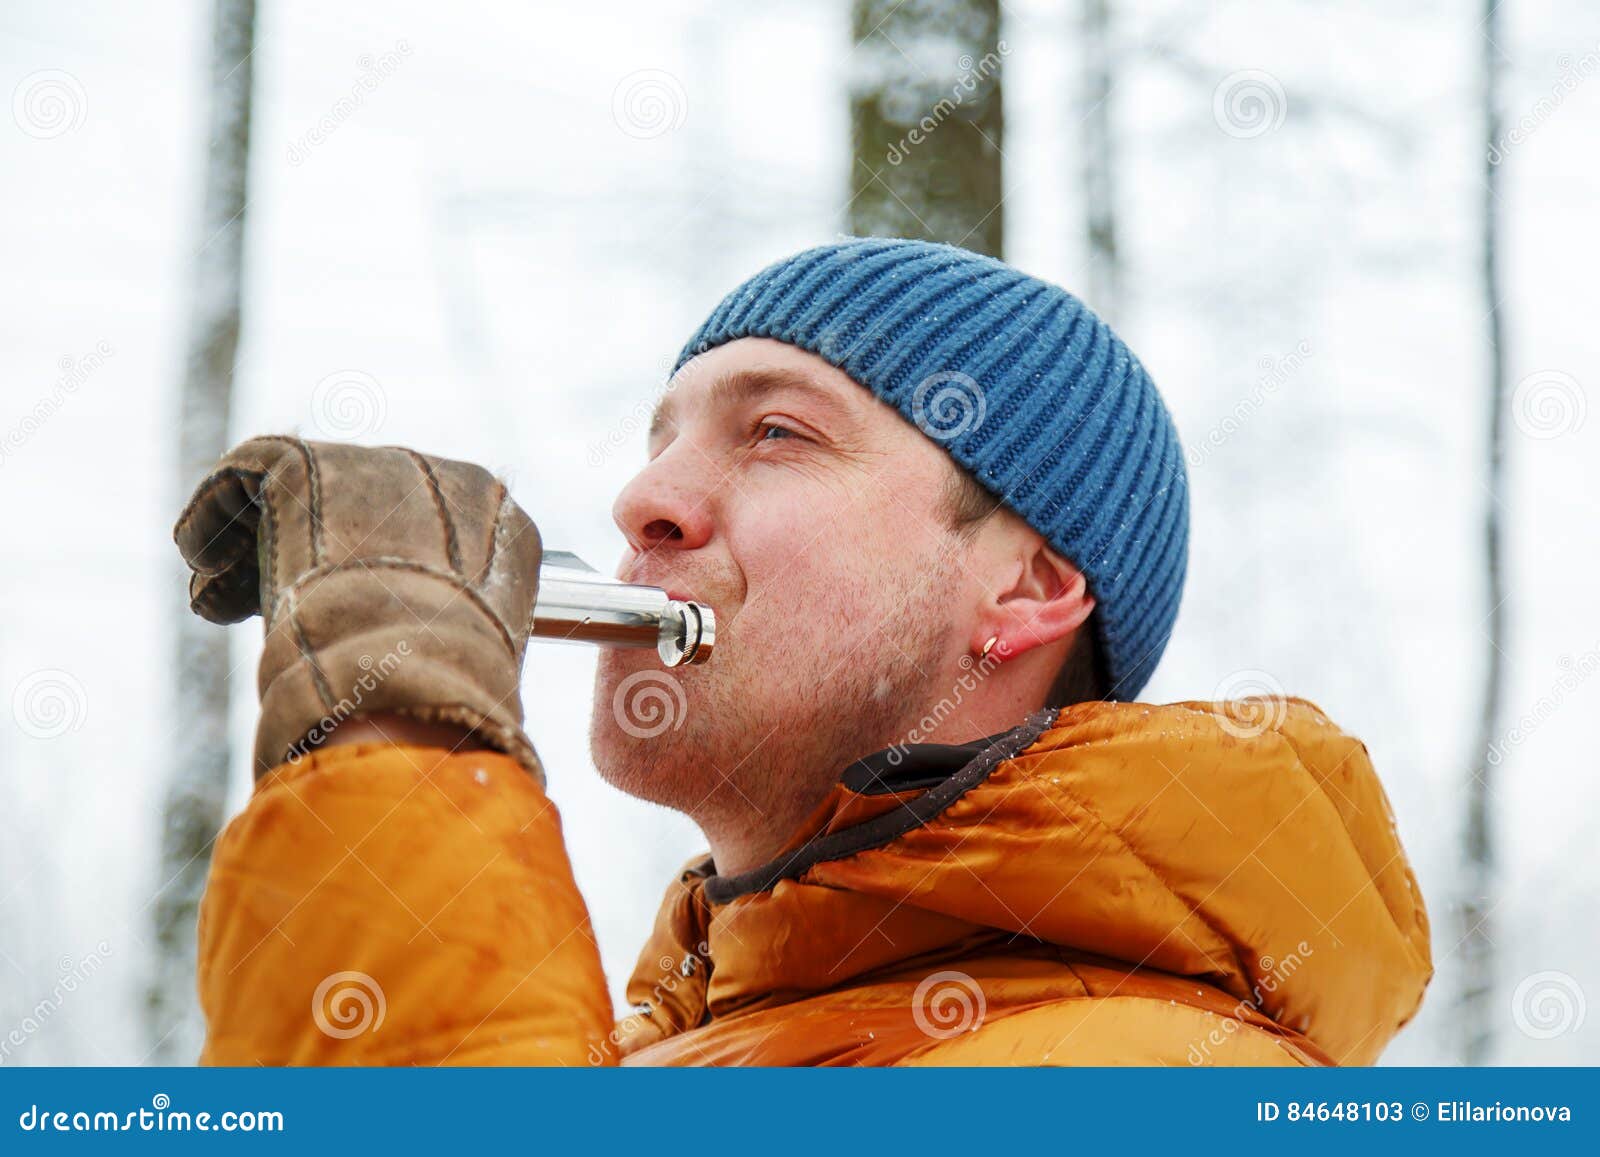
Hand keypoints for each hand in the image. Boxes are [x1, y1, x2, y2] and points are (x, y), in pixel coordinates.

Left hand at [173, 435, 544, 779]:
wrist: (405, 677)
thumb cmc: (442, 693)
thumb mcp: (468, 659)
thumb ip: (446, 630)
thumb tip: (414, 676)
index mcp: (502, 522)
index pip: (428, 528)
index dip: (374, 567)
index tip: (341, 613)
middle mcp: (445, 478)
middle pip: (364, 504)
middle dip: (316, 554)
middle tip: (277, 610)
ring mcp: (373, 466)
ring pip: (302, 489)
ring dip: (256, 544)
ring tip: (222, 595)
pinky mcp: (307, 463)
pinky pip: (241, 475)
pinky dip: (212, 519)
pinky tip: (202, 566)